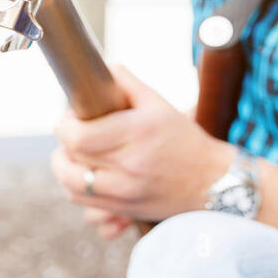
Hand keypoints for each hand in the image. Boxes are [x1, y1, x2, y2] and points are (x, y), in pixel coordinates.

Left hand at [50, 64, 233, 223]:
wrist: (213, 180)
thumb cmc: (185, 140)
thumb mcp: (162, 106)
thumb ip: (129, 84)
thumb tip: (104, 68)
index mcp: (137, 133)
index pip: (77, 137)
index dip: (65, 126)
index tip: (73, 118)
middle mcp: (130, 165)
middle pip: (70, 161)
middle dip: (64, 146)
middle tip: (75, 135)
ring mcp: (128, 192)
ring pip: (72, 188)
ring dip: (66, 171)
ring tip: (76, 159)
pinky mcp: (127, 210)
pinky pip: (88, 210)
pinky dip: (80, 195)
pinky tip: (88, 181)